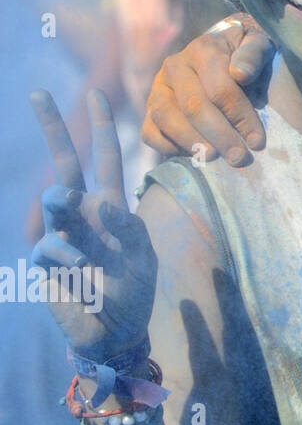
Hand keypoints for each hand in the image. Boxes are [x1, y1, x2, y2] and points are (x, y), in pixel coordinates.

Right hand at [29, 89, 156, 361]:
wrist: (115, 331)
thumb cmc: (132, 288)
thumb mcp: (140, 254)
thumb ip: (125, 226)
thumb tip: (101, 202)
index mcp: (109, 206)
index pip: (103, 159)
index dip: (99, 128)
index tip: (95, 94)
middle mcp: (82, 214)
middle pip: (65, 164)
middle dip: (54, 129)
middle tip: (38, 93)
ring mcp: (60, 234)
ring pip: (54, 199)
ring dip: (64, 200)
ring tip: (73, 209)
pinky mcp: (45, 261)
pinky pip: (53, 246)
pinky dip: (73, 259)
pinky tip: (85, 273)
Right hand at [142, 13, 274, 165]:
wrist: (227, 59)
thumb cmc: (248, 60)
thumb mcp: (259, 48)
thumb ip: (253, 56)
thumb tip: (240, 74)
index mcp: (204, 49)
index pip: (221, 89)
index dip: (240, 117)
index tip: (257, 140)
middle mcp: (175, 65)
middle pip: (194, 106)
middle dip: (220, 135)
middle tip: (238, 157)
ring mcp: (158, 87)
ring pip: (166, 118)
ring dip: (192, 143)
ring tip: (214, 157)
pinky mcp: (149, 108)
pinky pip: (149, 132)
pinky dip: (167, 147)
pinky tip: (192, 155)